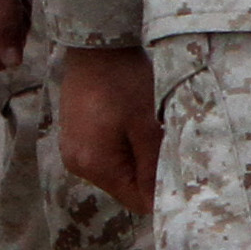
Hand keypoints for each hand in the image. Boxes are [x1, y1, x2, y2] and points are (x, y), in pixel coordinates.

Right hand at [55, 45, 158, 214]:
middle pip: (124, 187)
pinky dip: (119, 147)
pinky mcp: (72, 136)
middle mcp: (77, 163)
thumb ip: (152, 168)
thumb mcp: (146, 126)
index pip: (135, 201)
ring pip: (114, 171)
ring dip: (134, 158)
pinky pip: (102, 155)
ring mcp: (71, 150)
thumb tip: (160, 202)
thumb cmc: (123, 81)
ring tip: (143, 128)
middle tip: (161, 141)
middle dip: (147, 172)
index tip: (178, 172)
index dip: (160, 192)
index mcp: (95, 165)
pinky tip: (127, 122)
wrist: (94, 47)